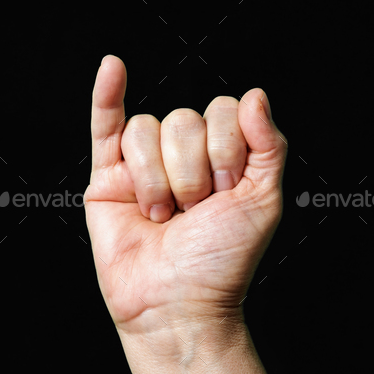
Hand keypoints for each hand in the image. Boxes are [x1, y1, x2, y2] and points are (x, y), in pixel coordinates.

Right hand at [83, 55, 287, 351]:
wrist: (178, 306)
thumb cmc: (221, 262)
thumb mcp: (263, 201)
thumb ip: (268, 145)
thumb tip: (256, 94)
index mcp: (222, 157)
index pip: (223, 112)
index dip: (226, 150)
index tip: (226, 194)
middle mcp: (183, 156)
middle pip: (182, 121)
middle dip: (192, 171)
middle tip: (193, 211)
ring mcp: (142, 165)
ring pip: (146, 130)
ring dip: (158, 178)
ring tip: (162, 215)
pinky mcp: (107, 179)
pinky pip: (104, 125)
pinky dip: (106, 94)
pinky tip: (113, 68)